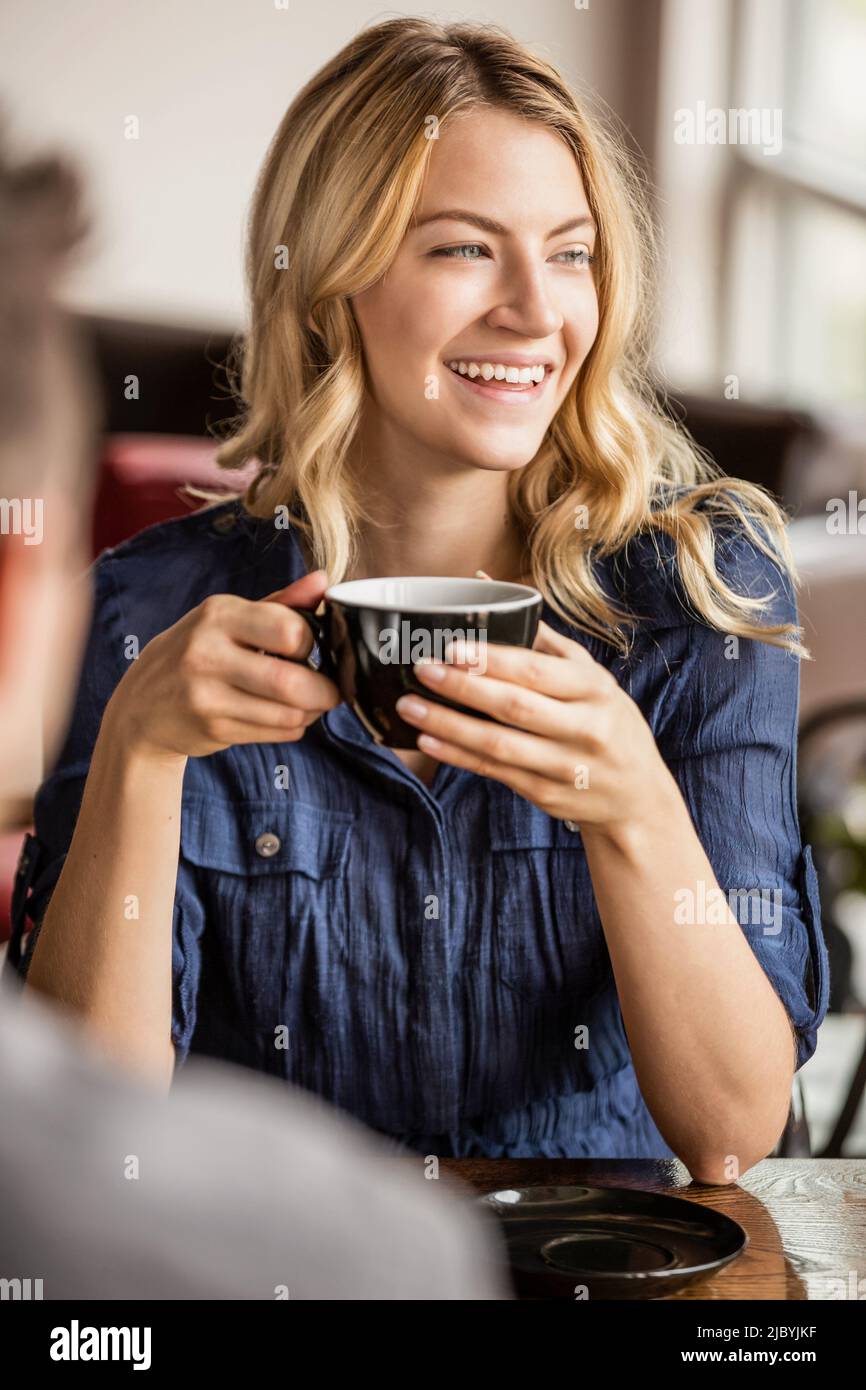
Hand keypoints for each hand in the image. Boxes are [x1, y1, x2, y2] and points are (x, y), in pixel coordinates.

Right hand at [106, 569, 340, 761]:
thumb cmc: (197, 653)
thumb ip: (281, 602)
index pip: (289, 630)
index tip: (310, 650)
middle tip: (330, 691)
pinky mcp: (212, 728)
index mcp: (218, 615)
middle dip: (324, 691)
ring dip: (311, 712)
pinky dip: (292, 727)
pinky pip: (275, 733)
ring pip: (288, 713)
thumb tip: (323, 582)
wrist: (140, 706)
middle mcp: (207, 653)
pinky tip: (282, 716)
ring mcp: (206, 695)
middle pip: (290, 681)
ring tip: (308, 704)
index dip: (312, 643)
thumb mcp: (229, 618)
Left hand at [395, 617, 672, 841]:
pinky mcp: (544, 793)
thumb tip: (493, 588)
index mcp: (593, 690)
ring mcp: (563, 765)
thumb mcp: (593, 679)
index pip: (536, 671)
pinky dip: (457, 755)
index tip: (451, 645)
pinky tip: (428, 740)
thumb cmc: (608, 723)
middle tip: (421, 668)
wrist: (637, 798)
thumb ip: (546, 641)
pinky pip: (493, 771)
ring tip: (410, 707)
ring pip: (497, 743)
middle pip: (513, 706)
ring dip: (447, 724)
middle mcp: (582, 728)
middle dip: (461, 686)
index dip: (491, 659)